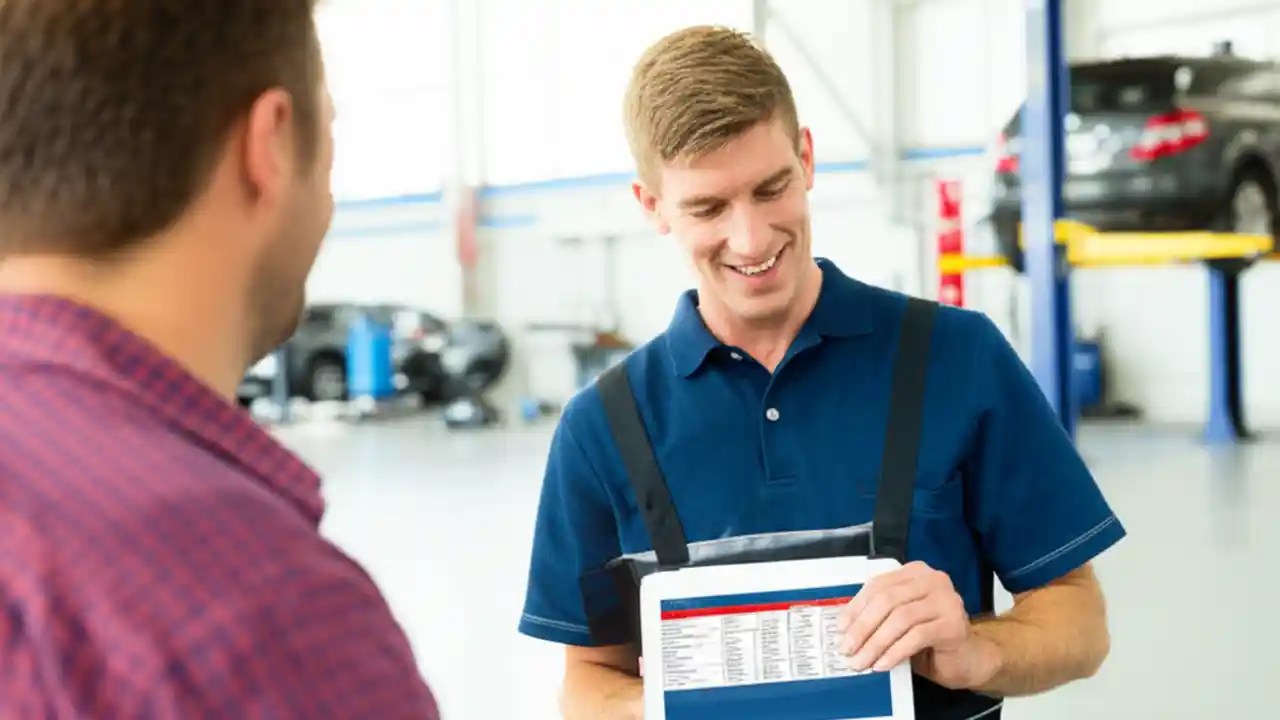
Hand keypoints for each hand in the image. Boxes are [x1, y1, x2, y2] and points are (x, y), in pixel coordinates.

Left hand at [836, 561, 994, 688]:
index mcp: (915, 573)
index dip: (855, 608)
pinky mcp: (953, 624)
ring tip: (862, 661)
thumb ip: (878, 616)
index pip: (878, 585)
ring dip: (875, 643)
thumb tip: (844, 628)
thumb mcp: (899, 621)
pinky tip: (882, 664)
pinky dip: (894, 651)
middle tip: (847, 649)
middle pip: (887, 601)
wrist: (967, 658)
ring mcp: (946, 600)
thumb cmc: (929, 638)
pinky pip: (916, 636)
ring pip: (900, 619)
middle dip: (862, 627)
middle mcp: (933, 580)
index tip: (840, 629)